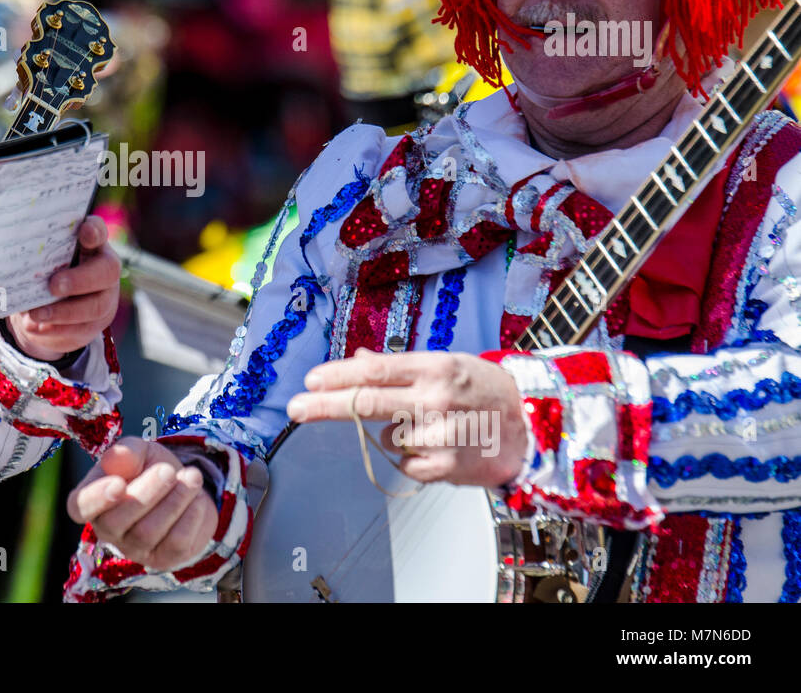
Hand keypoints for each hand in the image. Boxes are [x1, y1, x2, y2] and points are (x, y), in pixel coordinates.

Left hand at [5, 216, 119, 361]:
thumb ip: (35, 261)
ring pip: (95, 307)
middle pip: (107, 271)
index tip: (84, 231)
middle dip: (79, 280)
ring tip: (36, 315)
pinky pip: (81, 329)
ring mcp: (104, 298)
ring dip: (63, 312)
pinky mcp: (96, 324)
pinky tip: (36, 328)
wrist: (51, 309)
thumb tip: (10, 267)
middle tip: (53, 286)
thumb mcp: (40, 263)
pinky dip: (56, 330)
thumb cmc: (43, 274)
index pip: (98, 231)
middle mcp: (104, 269)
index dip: (95, 231)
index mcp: (90, 245)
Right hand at [67, 437, 217, 570]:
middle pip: (116, 521)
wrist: (184, 487)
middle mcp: (107, 529)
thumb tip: (117, 457)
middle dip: (147, 493)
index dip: (96, 498)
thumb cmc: (151, 468)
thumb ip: (127, 452)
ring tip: (192, 476)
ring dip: (175, 501)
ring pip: (148, 532)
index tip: (119, 484)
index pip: (79, 507)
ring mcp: (134, 549)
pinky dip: (190, 517)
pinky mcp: (162, 559)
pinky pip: (175, 543)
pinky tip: (197, 499)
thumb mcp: (140, 451)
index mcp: (92, 499)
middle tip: (168, 470)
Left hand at [286, 348, 527, 487]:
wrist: (533, 426)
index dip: (338, 376)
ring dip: (389, 435)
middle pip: (367, 402)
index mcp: (434, 367)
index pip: (375, 370)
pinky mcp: (448, 467)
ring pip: (385, 438)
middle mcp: (436, 399)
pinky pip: (404, 465)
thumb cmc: (483, 390)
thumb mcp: (445, 365)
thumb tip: (357, 361)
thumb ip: (399, 367)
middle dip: (324, 406)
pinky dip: (409, 459)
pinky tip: (433, 448)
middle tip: (294, 408)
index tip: (310, 380)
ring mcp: (442, 434)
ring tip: (421, 428)